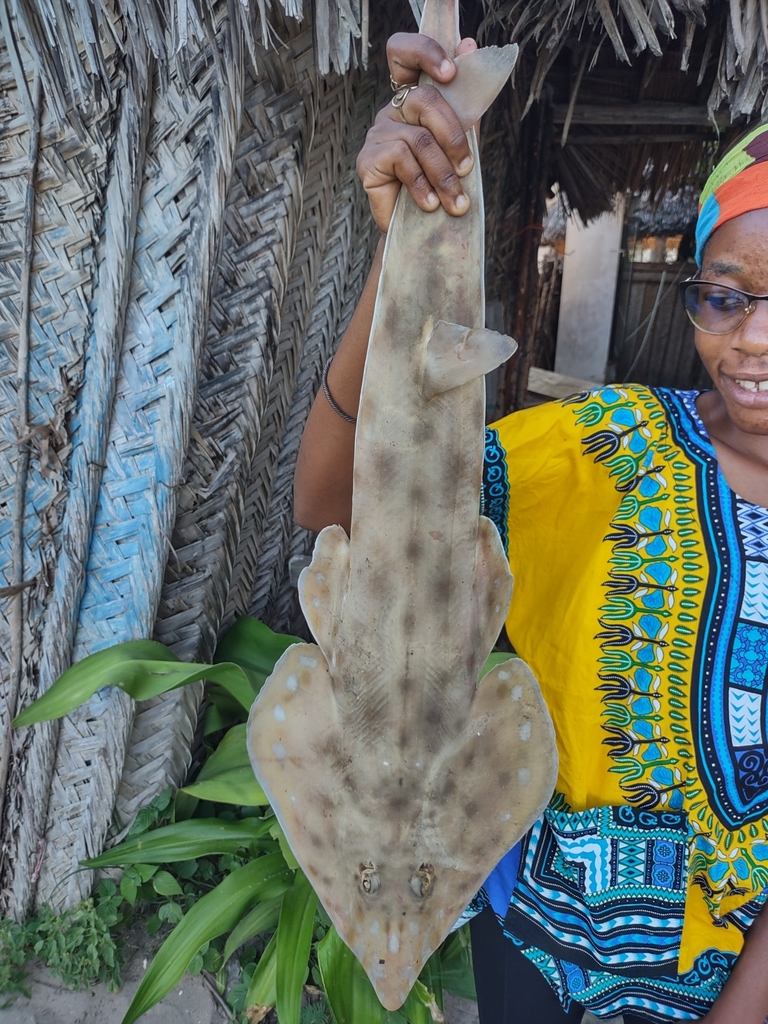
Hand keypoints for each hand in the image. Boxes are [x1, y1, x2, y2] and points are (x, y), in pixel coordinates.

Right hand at [356, 32, 477, 232]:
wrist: (419, 229)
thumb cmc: (439, 184)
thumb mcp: (458, 143)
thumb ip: (465, 103)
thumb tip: (471, 45)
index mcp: (412, 98)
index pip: (403, 53)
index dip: (424, 51)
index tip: (451, 72)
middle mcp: (392, 110)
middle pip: (424, 100)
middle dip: (454, 136)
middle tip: (467, 169)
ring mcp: (376, 134)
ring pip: (419, 139)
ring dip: (443, 175)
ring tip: (455, 202)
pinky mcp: (367, 160)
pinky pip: (401, 160)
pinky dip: (422, 185)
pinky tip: (429, 204)